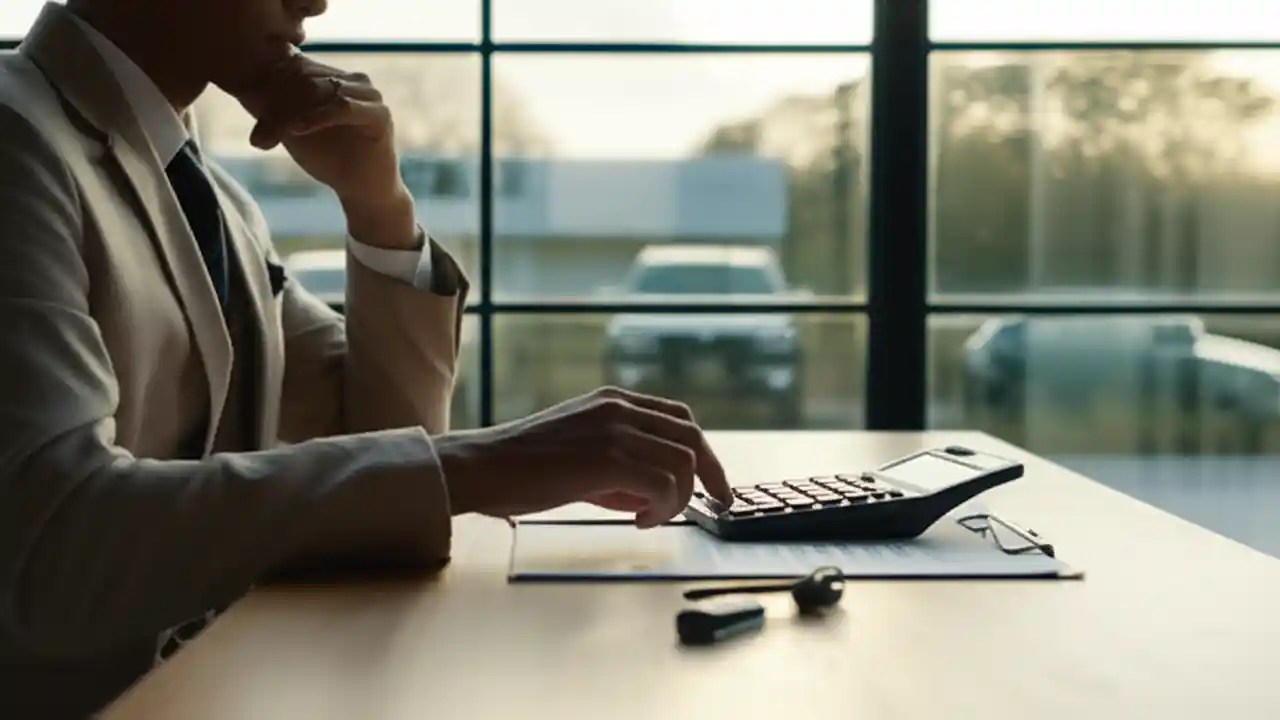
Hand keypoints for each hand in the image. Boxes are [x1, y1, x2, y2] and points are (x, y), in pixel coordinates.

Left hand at [221, 52, 415, 247]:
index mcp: (332, 76)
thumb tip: (239, 87)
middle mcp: (351, 78)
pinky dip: (316, 117)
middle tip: (261, 131)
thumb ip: (273, 108)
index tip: (248, 108)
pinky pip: (343, 107)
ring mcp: (368, 93)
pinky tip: (296, 130)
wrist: (362, 190)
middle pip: (303, 75)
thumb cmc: (328, 159)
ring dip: (291, 111)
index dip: (269, 85)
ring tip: (273, 134)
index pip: (293, 65)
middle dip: (277, 101)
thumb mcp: (292, 130)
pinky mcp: (380, 113)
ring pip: (319, 89)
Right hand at [435, 388, 732, 527]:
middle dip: (711, 473)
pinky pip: (662, 483)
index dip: (702, 450)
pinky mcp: (608, 458)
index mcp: (612, 401)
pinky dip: (662, 508)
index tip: (712, 481)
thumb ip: (617, 468)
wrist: (480, 468)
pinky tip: (639, 520)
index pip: (678, 417)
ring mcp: (615, 430)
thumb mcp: (579, 456)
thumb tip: (651, 495)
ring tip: (650, 517)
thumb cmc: (520, 470)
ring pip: (682, 462)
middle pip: (691, 435)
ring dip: (677, 498)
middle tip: (715, 503)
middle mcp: (619, 408)